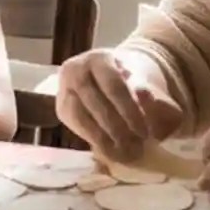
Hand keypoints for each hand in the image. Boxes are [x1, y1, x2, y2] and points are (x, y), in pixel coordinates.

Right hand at [55, 49, 183, 161]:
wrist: (111, 79)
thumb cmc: (132, 81)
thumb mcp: (145, 82)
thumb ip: (148, 92)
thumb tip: (145, 98)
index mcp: (100, 58)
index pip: (114, 86)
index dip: (129, 111)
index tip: (144, 133)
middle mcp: (76, 69)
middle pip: (95, 102)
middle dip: (117, 127)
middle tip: (135, 147)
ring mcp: (65, 88)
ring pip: (80, 116)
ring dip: (103, 137)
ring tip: (123, 151)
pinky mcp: (62, 107)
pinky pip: (75, 126)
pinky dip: (94, 140)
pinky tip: (110, 151)